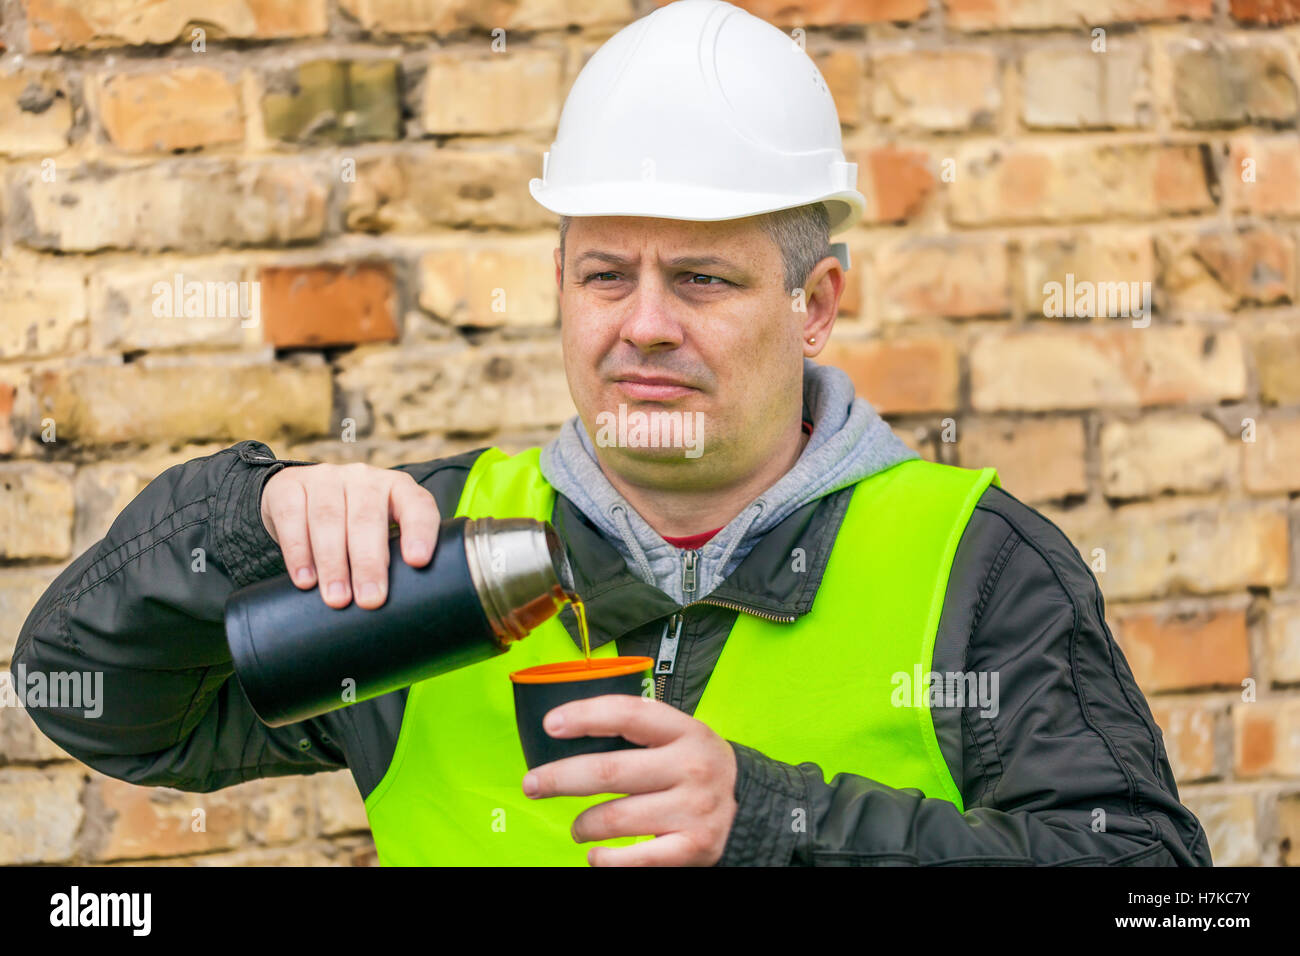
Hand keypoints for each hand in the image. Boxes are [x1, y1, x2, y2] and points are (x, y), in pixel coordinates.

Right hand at [260, 462, 439, 609]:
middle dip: (369, 563)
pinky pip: (292, 518)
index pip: (417, 505)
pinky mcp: (289, 486)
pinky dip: (298, 552)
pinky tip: (305, 579)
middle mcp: (364, 478)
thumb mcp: (381, 531)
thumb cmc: (352, 525)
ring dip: (333, 563)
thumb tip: (402, 603)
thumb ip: (394, 555)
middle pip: (367, 518)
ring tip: (338, 598)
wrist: (298, 495)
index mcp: (398, 488)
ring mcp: (326, 478)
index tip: (417, 561)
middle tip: (370, 599)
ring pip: (329, 519)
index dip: (420, 531)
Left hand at [520, 695, 738, 865]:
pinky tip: (596, 855)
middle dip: (559, 778)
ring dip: (582, 825)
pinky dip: (605, 860)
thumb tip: (569, 729)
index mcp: (685, 731)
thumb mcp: (680, 735)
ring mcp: (692, 810)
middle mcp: (690, 767)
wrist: (752, 806)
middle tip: (532, 784)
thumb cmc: (696, 766)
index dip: (585, 715)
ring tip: (577, 827)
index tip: (550, 725)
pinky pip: (635, 859)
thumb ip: (637, 730)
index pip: (629, 714)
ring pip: (614, 818)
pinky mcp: (691, 848)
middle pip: (610, 771)